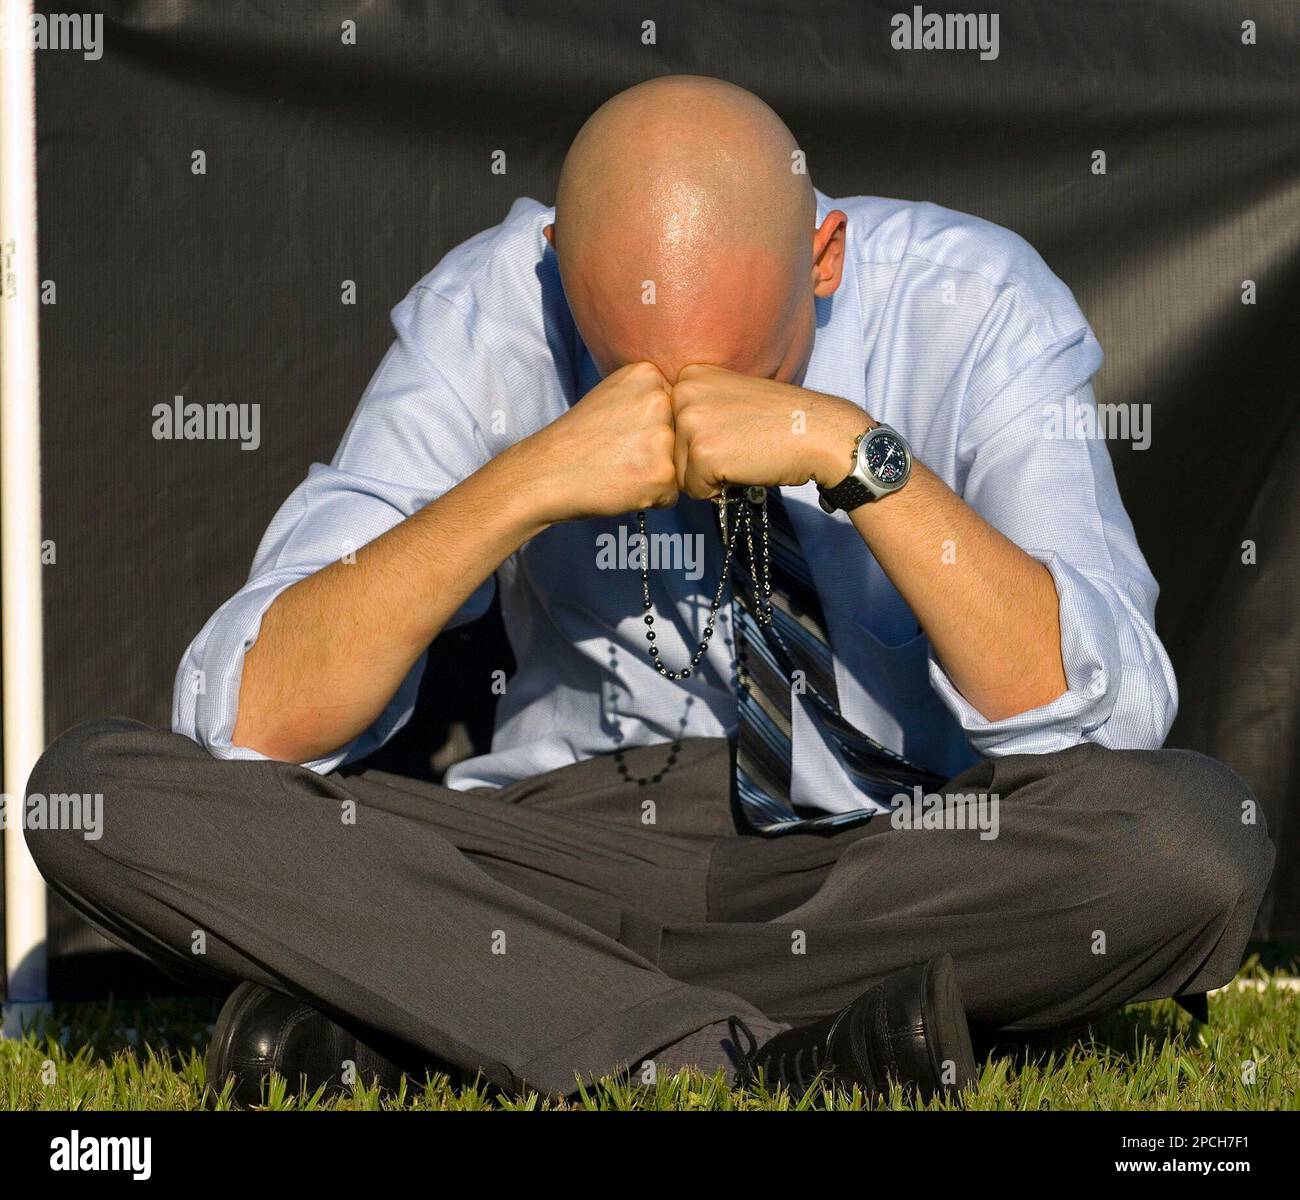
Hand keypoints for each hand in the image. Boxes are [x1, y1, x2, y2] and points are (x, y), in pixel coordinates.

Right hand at [521, 360, 677, 521]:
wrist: (544, 473)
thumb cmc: (576, 440)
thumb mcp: (612, 396)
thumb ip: (648, 398)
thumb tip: (689, 416)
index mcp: (647, 374)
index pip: (674, 409)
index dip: (648, 428)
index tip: (619, 432)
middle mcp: (659, 399)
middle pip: (679, 437)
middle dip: (655, 452)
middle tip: (617, 453)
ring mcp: (662, 437)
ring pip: (678, 466)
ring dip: (653, 475)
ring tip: (618, 469)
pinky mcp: (662, 474)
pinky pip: (672, 494)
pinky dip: (650, 498)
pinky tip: (621, 486)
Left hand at [669, 364, 870, 498]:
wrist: (817, 431)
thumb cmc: (777, 421)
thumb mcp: (729, 396)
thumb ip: (696, 407)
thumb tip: (662, 438)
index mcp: (688, 376)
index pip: (671, 429)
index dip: (701, 440)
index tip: (732, 430)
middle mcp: (683, 393)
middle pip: (672, 452)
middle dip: (702, 461)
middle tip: (741, 444)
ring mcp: (690, 422)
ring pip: (681, 473)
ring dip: (710, 477)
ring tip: (743, 454)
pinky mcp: (702, 452)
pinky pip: (695, 490)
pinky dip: (719, 491)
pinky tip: (746, 467)